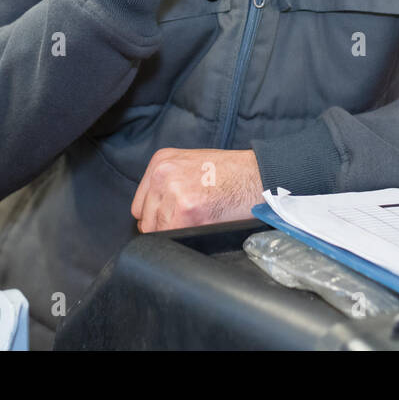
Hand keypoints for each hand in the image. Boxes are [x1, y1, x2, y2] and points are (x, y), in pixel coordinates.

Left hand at [131, 147, 264, 232]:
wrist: (258, 175)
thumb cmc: (231, 172)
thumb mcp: (191, 165)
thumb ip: (168, 183)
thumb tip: (154, 213)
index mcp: (161, 161)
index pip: (141, 204)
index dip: (157, 216)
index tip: (171, 219)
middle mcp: (163, 174)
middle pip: (147, 219)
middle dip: (165, 226)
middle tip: (191, 222)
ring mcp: (173, 192)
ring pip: (157, 231)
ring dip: (177, 232)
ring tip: (200, 220)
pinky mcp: (186, 211)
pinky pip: (172, 236)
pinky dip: (185, 238)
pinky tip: (203, 225)